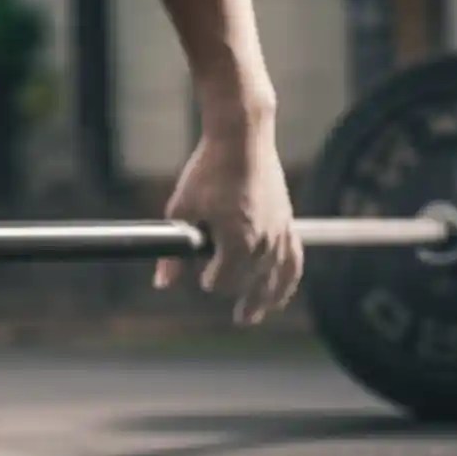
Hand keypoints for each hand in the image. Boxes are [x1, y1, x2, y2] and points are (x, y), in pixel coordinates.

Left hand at [154, 102, 302, 324]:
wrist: (241, 138)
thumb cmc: (208, 170)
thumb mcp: (182, 208)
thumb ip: (173, 251)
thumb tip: (162, 283)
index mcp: (237, 239)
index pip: (223, 280)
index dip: (210, 281)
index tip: (201, 278)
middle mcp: (263, 240)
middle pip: (251, 283)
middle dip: (241, 295)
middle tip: (240, 317)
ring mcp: (279, 231)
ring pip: (277, 277)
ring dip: (268, 299)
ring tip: (260, 315)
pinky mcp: (287, 220)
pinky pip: (294, 259)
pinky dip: (290, 279)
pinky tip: (283, 292)